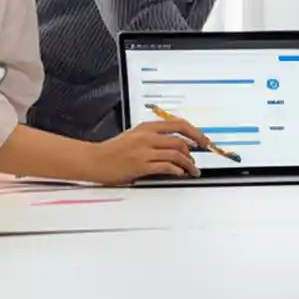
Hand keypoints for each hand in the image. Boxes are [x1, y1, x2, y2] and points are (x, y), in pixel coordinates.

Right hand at [86, 120, 216, 185]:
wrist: (94, 160)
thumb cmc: (112, 150)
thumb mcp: (133, 136)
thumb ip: (153, 137)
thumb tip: (175, 143)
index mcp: (146, 127)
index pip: (178, 124)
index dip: (195, 133)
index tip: (204, 140)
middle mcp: (147, 136)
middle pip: (180, 140)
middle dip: (194, 151)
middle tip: (198, 160)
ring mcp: (144, 151)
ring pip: (176, 154)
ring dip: (188, 163)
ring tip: (191, 170)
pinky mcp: (141, 165)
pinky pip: (166, 166)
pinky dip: (177, 170)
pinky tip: (179, 173)